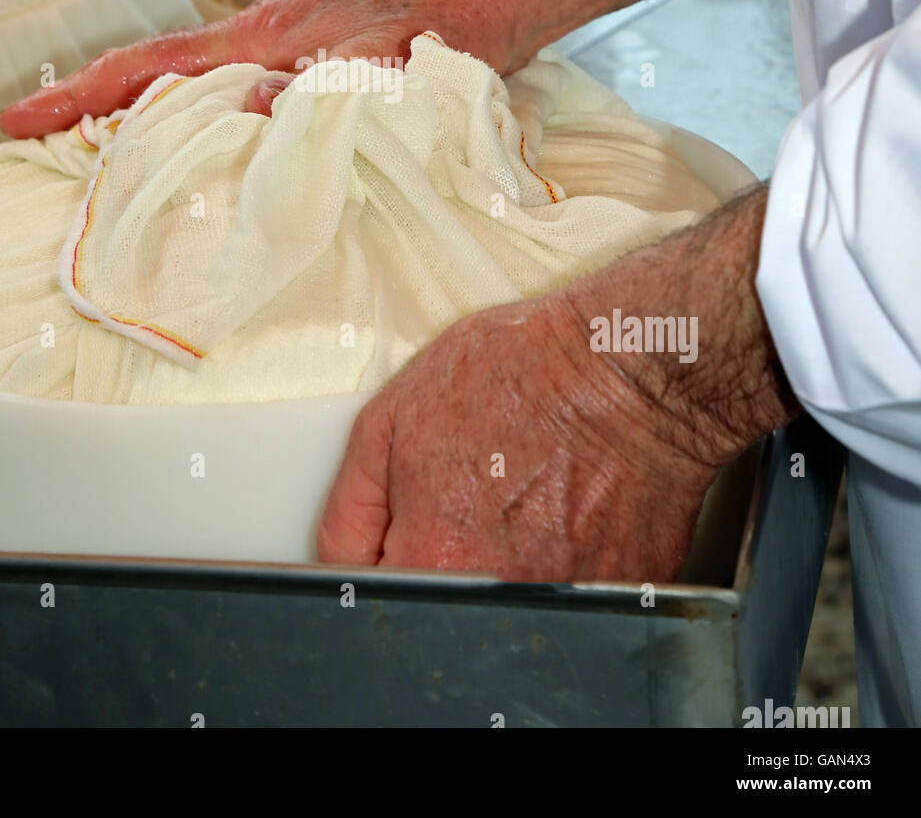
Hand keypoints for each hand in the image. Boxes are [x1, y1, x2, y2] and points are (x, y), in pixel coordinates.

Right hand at [0, 0, 535, 136]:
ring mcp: (296, 31)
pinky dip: (202, 102)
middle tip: (37, 140)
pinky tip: (210, 129)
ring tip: (102, 147)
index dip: (83, 97)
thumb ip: (320, 87)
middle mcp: (272, 29)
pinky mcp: (325, 38)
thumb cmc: (459, 11)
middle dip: (92, 101)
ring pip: (198, 71)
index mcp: (272, 34)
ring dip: (145, 104)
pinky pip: (239, 74)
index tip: (16, 120)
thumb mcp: (391, 60)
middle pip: (159, 65)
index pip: (154, 66)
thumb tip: (242, 113)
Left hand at [317, 188, 798, 579]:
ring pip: (504, 597)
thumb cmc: (526, 373)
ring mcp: (564, 597)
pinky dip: (558, 551)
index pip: (379, 598)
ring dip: (502, 554)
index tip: (400, 527)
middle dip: (441, 555)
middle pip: (444, 601)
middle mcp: (500, 592)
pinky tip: (563, 502)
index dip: (383, 556)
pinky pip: (567, 589)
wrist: (630, 367)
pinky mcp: (616, 587)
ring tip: (520, 491)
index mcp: (436, 556)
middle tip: (468, 494)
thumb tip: (337, 556)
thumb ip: (351, 503)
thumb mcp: (395, 415)